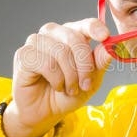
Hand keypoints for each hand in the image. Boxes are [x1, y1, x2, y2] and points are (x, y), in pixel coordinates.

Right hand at [3, 18, 111, 136]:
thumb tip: (112, 47)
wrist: (45, 112)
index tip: (105, 36)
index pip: (85, 24)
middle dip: (84, 66)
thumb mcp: (91, 80)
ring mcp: (36, 42)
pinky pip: (46, 63)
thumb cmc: (67, 93)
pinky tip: (56, 86)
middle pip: (74, 38)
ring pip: (61, 52)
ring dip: (70, 76)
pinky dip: (56, 79)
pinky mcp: (23, 54)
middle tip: (86, 85)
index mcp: (71, 34)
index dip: (94, 28)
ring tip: (69, 88)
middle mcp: (53, 33)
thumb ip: (100, 63)